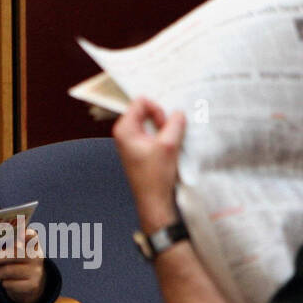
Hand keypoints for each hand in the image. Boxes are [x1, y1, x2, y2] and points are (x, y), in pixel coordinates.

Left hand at [0, 227, 45, 302]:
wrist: (32, 283)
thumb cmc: (17, 262)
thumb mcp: (15, 252)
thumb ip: (4, 246)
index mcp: (31, 243)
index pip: (31, 235)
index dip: (25, 233)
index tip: (19, 232)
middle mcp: (36, 255)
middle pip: (14, 254)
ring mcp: (35, 271)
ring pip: (10, 270)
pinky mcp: (32, 285)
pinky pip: (12, 284)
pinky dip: (2, 283)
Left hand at [112, 97, 186, 229]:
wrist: (153, 200)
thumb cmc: (155, 176)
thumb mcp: (168, 146)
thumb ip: (175, 124)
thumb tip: (179, 112)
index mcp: (124, 129)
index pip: (140, 102)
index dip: (157, 109)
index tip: (165, 125)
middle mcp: (124, 133)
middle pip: (145, 110)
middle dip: (161, 119)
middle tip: (169, 134)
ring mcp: (130, 141)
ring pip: (150, 122)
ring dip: (163, 129)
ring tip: (170, 142)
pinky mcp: (138, 148)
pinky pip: (151, 133)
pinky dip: (162, 136)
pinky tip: (169, 147)